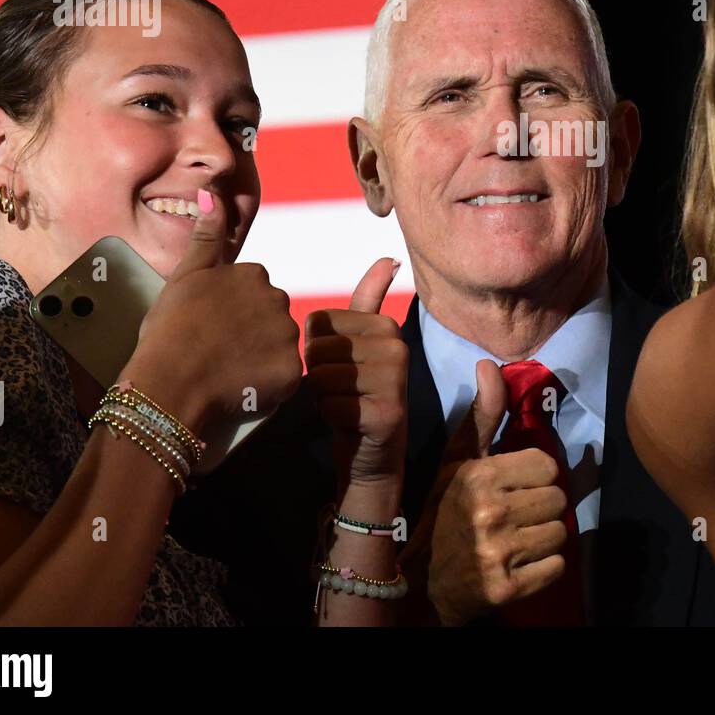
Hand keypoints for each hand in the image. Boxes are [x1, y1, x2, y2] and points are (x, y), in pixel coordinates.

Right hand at [124, 189, 302, 472]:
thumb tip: (214, 194)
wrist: (170, 384)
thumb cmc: (170, 331)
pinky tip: (240, 387)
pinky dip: (267, 383)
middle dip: (250, 331)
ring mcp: (287, 337)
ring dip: (259, 357)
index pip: (252, 290)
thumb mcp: (184, 276)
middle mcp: (279, 301)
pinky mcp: (292, 371)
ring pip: (278, 346)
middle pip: (269, 316)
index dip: (230, 310)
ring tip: (225, 371)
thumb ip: (206, 237)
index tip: (209, 325)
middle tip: (217, 350)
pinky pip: (284, 376)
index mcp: (254, 276)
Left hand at [303, 258, 407, 489]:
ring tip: (344, 404)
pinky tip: (349, 423)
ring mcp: (396, 380)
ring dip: (323, 397)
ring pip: (323, 376)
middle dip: (317, 373)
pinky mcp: (388, 413)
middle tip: (341, 390)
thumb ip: (370, 298)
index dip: (316, 350)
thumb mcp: (360, 343)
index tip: (341, 366)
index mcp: (387, 325)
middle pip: (318, 349)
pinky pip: (332, 405)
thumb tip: (389, 257)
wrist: (371, 456)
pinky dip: (330, 417)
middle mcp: (398, 347)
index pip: (318, 323)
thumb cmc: (357, 394)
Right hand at [409, 360, 567, 625]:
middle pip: (558, 499)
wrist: (420, 585)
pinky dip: (544, 569)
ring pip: (561, 532)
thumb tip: (489, 365)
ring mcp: (499, 553)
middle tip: (515, 516)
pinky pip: (557, 567)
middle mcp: (490, 512)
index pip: (547, 465)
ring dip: (545, 538)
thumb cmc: (442, 515)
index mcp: (479, 475)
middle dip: (542, 507)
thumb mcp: (456, 462)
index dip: (535, 477)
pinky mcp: (508, 589)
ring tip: (516, 540)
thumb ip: (481, 415)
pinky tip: (519, 564)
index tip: (514, 487)